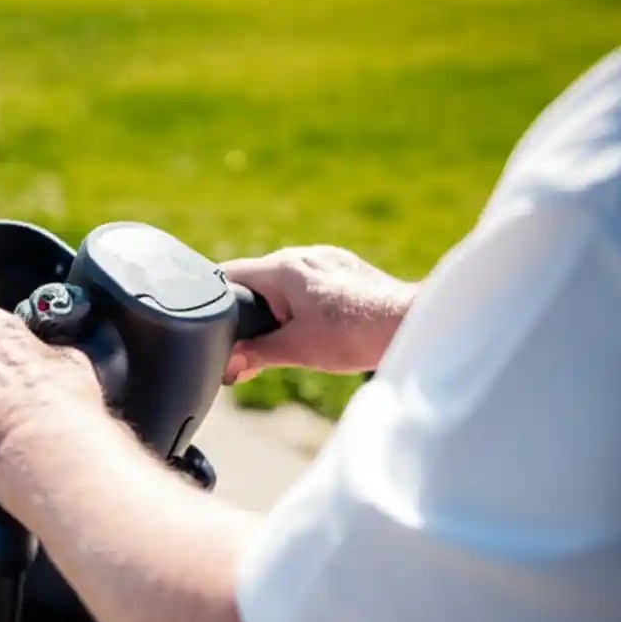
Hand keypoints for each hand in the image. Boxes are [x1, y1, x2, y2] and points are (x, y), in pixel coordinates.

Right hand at [222, 246, 415, 379]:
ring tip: (286, 341)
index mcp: (281, 269)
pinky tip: (316, 328)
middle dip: (249, 313)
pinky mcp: (344, 268)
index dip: (215, 301)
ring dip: (278, 309)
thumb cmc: (355, 332)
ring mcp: (324, 259)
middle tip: (249, 348)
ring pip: (285, 282)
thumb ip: (256, 354)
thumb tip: (228, 365)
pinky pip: (309, 282)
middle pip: (257, 281)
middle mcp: (300, 256)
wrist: (409, 322)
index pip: (228, 275)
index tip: (211, 325)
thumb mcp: (296, 349)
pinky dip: (302, 304)